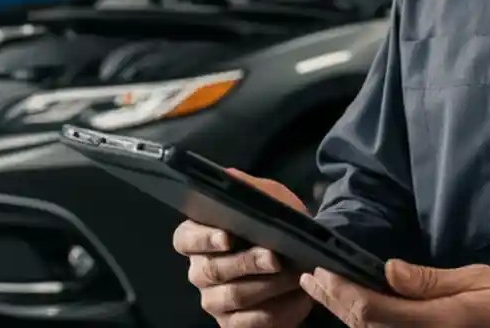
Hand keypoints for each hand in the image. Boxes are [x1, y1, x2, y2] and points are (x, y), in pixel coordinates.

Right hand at [173, 169, 314, 327]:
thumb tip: (228, 175)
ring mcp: (214, 301)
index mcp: (198, 238)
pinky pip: (251, 323)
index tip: (227, 237)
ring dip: (268, 286)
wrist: (304, 255)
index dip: (203, 239)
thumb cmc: (279, 223)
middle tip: (275, 257)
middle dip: (247, 262)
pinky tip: (298, 297)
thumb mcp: (271, 199)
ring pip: (234, 297)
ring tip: (294, 275)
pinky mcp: (234, 324)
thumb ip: (250, 188)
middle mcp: (200, 271)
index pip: (185, 239)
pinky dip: (278, 310)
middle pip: (213, 270)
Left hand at [300, 259, 489, 327]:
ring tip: (323, 290)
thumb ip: (430, 281)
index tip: (320, 271)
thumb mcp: (479, 281)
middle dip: (333, 301)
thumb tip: (388, 269)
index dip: (341, 292)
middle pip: (363, 325)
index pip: (371, 310)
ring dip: (344, 313)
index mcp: (432, 321)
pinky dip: (365, 324)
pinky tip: (355, 310)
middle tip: (309, 278)